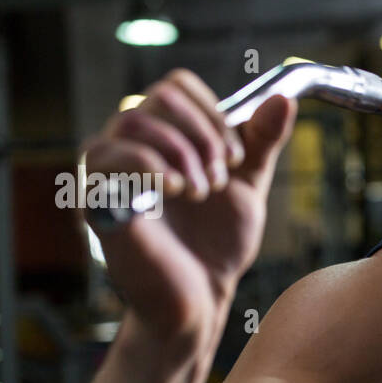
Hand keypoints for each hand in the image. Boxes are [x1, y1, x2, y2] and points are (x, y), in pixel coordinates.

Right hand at [78, 69, 296, 344]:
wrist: (202, 296)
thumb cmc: (217, 242)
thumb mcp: (249, 184)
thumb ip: (262, 141)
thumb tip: (285, 99)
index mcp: (164, 135)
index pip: (177, 86)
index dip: (213, 114)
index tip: (234, 156)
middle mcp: (131, 144)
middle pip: (159, 97)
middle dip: (202, 135)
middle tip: (219, 180)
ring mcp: (109, 169)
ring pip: (134, 119)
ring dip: (182, 153)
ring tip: (202, 193)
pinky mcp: (96, 197)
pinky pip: (107, 155)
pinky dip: (151, 165)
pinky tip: (177, 191)